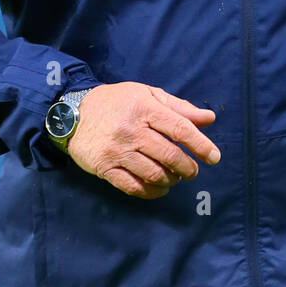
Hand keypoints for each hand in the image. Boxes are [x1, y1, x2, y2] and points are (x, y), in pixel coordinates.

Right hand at [67, 82, 220, 198]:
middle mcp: (131, 131)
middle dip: (187, 167)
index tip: (214, 157)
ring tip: (175, 177)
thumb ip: (178, 107)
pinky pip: (133, 187)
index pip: (180, 129)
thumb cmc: (116, 102)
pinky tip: (159, 188)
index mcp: (144, 108)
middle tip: (192, 171)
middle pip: (169, 155)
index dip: (201, 145)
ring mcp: (117, 151)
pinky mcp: (105, 168)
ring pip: (154, 174)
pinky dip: (151, 192)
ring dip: (171, 180)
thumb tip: (209, 118)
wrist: (71, 114)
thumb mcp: (146, 94)